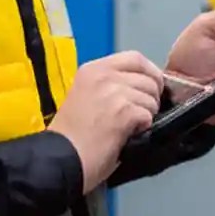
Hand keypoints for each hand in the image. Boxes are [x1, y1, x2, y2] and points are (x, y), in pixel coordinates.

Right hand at [47, 51, 163, 192]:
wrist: (62, 158)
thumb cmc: (71, 134)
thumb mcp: (86, 95)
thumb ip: (109, 86)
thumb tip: (140, 87)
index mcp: (92, 69)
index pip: (135, 58)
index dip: (150, 72)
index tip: (152, 87)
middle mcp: (103, 75)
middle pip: (147, 77)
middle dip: (152, 96)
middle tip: (145, 111)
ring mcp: (113, 92)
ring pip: (150, 97)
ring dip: (149, 113)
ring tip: (135, 125)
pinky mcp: (122, 112)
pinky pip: (148, 114)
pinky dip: (145, 125)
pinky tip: (132, 133)